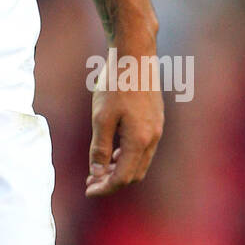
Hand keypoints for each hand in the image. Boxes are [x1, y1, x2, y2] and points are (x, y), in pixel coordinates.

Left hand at [85, 56, 163, 196]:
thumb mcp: (101, 117)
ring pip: (140, 161)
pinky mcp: (155, 118)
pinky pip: (143, 147)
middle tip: (91, 180)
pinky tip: (112, 149)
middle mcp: (153, 138)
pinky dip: (127, 155)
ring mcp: (157, 128)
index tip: (87, 190)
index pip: (123, 178)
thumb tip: (97, 172)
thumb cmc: (116, 83)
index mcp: (139, 141)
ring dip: (120, 168)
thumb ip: (99, 147)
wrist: (135, 54)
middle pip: (134, 174)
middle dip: (112, 181)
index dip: (104, 188)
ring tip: (99, 167)